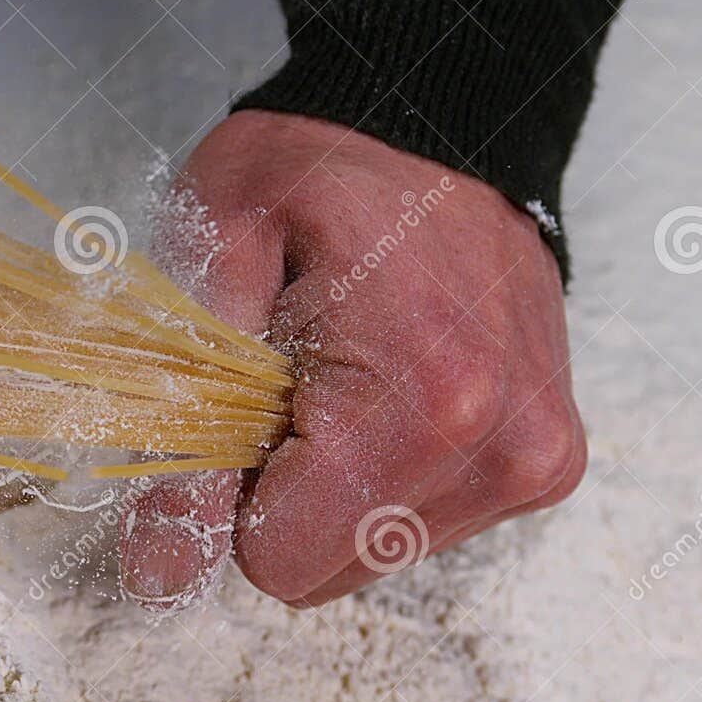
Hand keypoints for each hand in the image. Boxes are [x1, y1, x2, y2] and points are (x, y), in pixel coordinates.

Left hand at [120, 110, 586, 608]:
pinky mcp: (543, 464)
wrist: (434, 123)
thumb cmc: (313, 173)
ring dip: (331, 483)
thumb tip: (158, 577)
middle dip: (281, 493)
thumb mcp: (212, 263)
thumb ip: (181, 432)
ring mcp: (534, 460)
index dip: (232, 494)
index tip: (243, 405)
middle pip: (324, 570)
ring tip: (342, 373)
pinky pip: (415, 525)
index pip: (280, 560)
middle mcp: (502, 446)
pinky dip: (379, 474)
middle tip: (290, 383)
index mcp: (426, 401)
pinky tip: (384, 388)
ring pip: (367, 554)